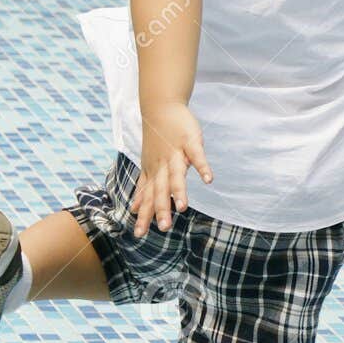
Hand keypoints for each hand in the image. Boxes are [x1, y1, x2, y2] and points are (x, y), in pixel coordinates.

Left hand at [130, 101, 211, 236]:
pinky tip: (209, 179)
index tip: (139, 235)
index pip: (148, 197)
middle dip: (161, 208)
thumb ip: (144, 189)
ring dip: (179, 190)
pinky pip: (197, 155)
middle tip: (163, 228)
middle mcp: (162, 165)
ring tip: (183, 208)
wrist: (160, 107)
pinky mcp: (190, 141)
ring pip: (176, 174)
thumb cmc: (156, 139)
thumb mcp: (147, 165)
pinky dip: (202, 166)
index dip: (144, 215)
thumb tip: (134, 210)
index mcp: (153, 172)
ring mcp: (176, 153)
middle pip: (161, 189)